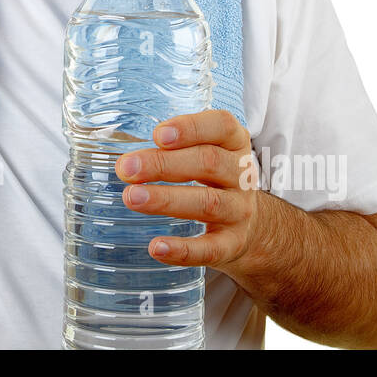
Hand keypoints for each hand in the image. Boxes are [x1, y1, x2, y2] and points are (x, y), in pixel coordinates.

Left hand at [115, 109, 262, 271]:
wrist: (254, 229)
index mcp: (233, 144)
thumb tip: (122, 156)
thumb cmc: (214, 181)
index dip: (191, 128)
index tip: (158, 134)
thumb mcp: (205, 153)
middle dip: (163, 164)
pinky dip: (183, 250)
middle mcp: (241, 175)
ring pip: (207, 203)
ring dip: (166, 199)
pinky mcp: (232, 245)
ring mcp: (239, 211)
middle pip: (207, 162)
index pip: (222, 126)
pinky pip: (210, 249)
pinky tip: (156, 247)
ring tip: (131, 198)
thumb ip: (172, 147)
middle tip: (126, 168)